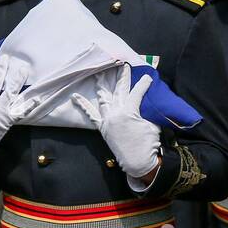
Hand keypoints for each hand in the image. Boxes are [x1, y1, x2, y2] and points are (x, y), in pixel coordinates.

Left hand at [71, 65, 160, 179]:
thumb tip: (145, 101)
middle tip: (122, 66)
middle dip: (122, 77)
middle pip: (119, 91)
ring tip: (98, 75)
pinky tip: (76, 97)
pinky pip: (91, 115)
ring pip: (104, 99)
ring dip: (101, 86)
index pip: (137, 92)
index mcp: (130, 111)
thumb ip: (146, 110)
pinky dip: (83, 106)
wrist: (138, 162)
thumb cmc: (148, 144)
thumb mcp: (152, 124)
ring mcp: (107, 121)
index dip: (143, 83)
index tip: (147, 76)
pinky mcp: (102, 128)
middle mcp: (116, 113)